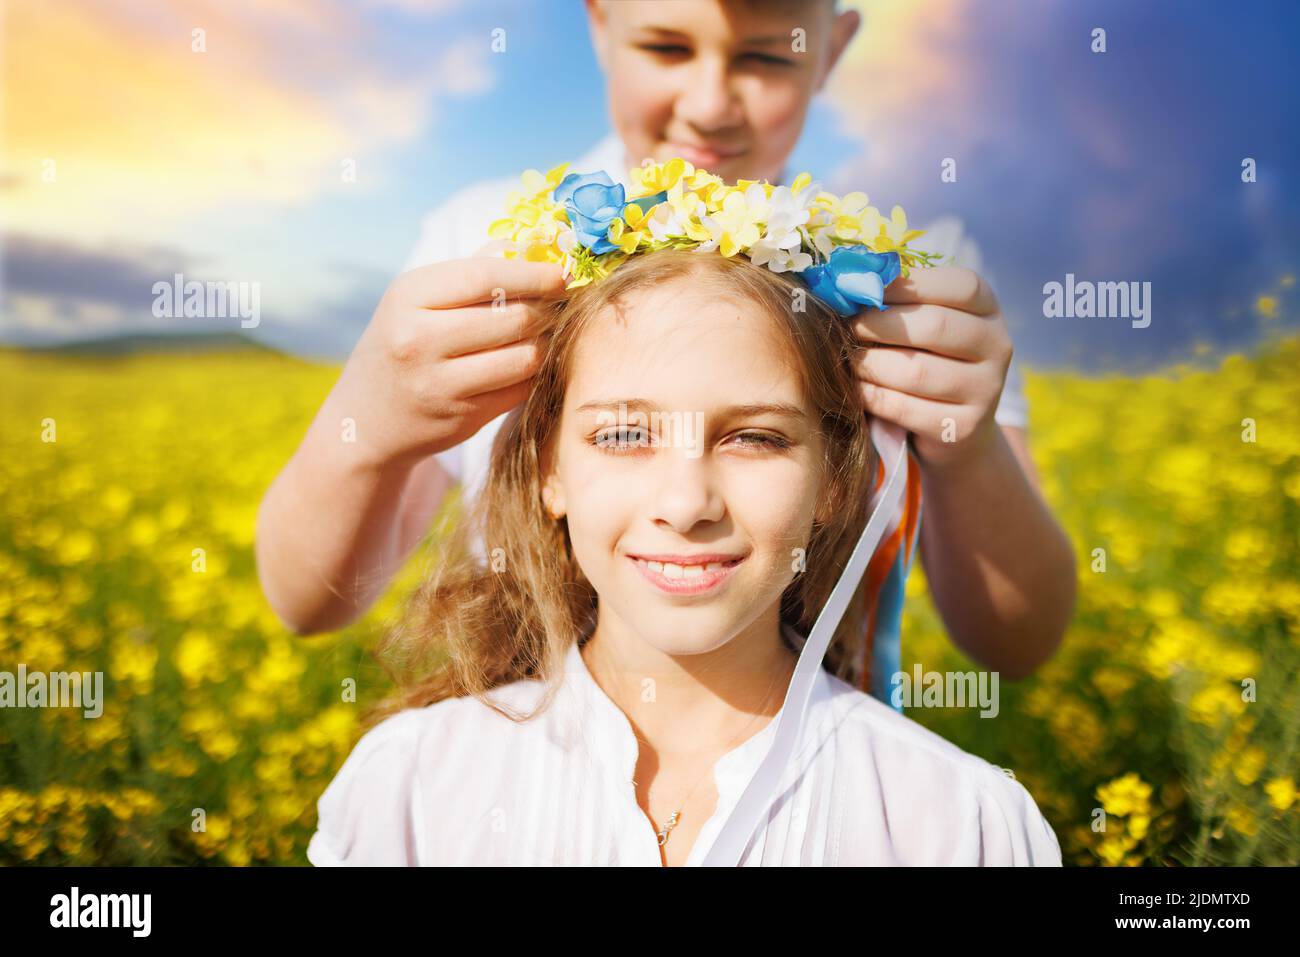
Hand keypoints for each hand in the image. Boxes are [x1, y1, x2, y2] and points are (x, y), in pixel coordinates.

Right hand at [327, 248, 565, 472]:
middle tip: (557, 306)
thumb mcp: (417, 300)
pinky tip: (527, 364)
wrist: (364, 420)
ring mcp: (439, 383)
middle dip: (546, 310)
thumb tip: (530, 246)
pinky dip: (533, 374)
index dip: (533, 274)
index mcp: (408, 297)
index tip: (560, 274)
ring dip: (546, 344)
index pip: (485, 276)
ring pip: (524, 357)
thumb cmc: (401, 345)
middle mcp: (419, 339)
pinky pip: (519, 389)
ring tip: (544, 334)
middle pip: (513, 317)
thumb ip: (471, 270)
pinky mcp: (461, 418)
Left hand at [850, 266, 1012, 467]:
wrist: (957, 427)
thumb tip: (851, 281)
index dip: (906, 285)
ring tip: (848, 359)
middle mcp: (997, 345)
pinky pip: (906, 408)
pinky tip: (857, 388)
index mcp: (988, 308)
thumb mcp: (925, 321)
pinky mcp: (965, 427)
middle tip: (848, 326)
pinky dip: (873, 396)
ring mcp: (986, 389)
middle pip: (934, 326)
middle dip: (880, 324)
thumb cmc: (929, 358)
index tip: (864, 289)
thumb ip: (900, 300)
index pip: (959, 286)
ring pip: (916, 371)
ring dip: (871, 363)